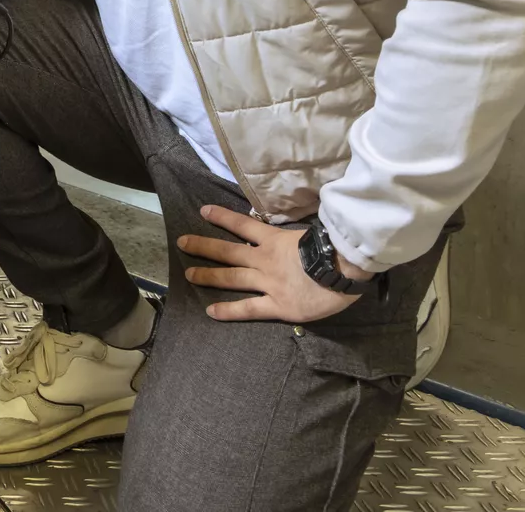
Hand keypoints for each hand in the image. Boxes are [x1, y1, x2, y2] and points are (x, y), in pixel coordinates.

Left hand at [180, 205, 370, 323]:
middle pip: (228, 251)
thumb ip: (297, 233)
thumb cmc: (334, 248)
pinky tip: (211, 312)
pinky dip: (229, 310)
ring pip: (231, 278)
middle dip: (203, 247)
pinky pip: (248, 308)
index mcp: (274, 240)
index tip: (202, 211)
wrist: (342, 268)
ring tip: (189, 275)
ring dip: (209, 276)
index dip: (222, 217)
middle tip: (181, 243)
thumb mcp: (312, 232)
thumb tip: (297, 230)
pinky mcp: (277, 305)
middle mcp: (264, 259)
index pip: (243, 224)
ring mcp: (268, 282)